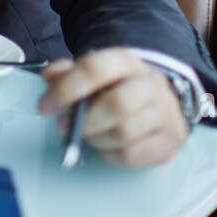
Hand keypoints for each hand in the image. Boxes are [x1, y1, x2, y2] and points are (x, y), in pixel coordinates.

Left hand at [38, 48, 188, 167]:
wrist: (154, 100)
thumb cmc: (113, 88)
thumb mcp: (88, 74)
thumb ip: (65, 73)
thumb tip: (50, 76)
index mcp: (126, 61)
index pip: (95, 69)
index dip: (65, 89)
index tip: (45, 106)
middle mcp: (151, 83)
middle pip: (117, 105)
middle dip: (83, 121)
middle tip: (64, 126)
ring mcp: (166, 112)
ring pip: (124, 133)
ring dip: (95, 139)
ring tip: (88, 134)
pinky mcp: (171, 140)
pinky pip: (132, 155)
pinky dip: (110, 155)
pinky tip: (107, 145)